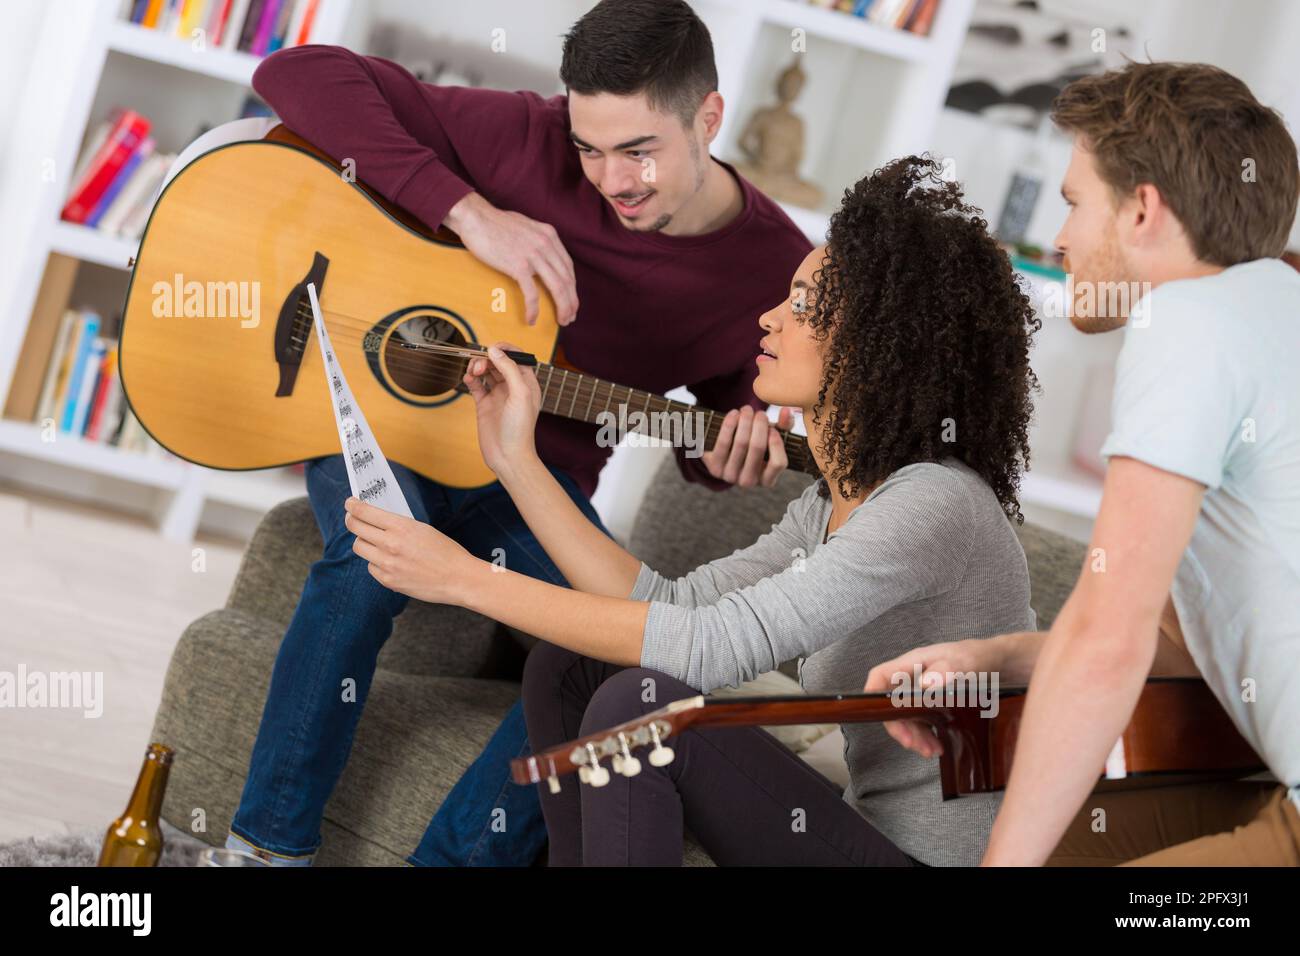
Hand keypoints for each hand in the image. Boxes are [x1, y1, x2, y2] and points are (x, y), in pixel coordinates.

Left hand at [344, 496, 476, 604]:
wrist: (458, 578)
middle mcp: (390, 544)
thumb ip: (398, 524)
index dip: (352, 506)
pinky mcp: (388, 580)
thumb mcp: (423, 529)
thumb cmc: (446, 551)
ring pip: (360, 547)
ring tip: (373, 541)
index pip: (364, 512)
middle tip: (353, 518)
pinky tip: (390, 561)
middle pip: (355, 528)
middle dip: (351, 520)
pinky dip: (376, 562)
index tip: (350, 503)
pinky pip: (371, 567)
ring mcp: (387, 564)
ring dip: (364, 542)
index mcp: (401, 527)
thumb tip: (377, 519)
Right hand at [445, 192, 577, 325]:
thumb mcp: (527, 226)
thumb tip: (542, 259)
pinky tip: (532, 319)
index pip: (568, 267)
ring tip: (561, 321)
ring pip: (557, 288)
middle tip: (570, 317)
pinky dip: (534, 309)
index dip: (573, 288)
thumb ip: (538, 241)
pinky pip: (532, 293)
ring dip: (562, 308)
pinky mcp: (518, 266)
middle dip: (571, 302)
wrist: (475, 217)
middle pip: (567, 279)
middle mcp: (546, 244)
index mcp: (549, 235)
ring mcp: (533, 255)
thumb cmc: (495, 223)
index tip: (571, 301)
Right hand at [463, 343, 541, 479]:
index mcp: (526, 383)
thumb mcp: (520, 395)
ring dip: (478, 367)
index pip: (516, 357)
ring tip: (473, 371)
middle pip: (499, 362)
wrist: (508, 456)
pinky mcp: (484, 405)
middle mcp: (512, 387)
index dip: (504, 350)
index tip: (492, 348)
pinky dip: (471, 379)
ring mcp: (498, 396)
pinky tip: (468, 379)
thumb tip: (495, 351)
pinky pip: (476, 385)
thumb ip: (509, 370)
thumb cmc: (520, 429)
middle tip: (480, 365)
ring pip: (486, 372)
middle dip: (488, 359)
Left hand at [701, 405, 792, 487]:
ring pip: (740, 443)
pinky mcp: (715, 468)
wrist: (725, 451)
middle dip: (760, 425)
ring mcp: (730, 476)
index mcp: (767, 480)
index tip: (773, 428)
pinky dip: (730, 425)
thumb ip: (784, 426)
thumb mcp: (771, 438)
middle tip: (760, 413)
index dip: (777, 443)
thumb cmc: (754, 444)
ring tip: (747, 409)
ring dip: (745, 421)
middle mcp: (749, 482)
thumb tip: (786, 411)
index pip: (778, 463)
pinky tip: (734, 414)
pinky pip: (723, 443)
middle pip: (757, 448)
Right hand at [863, 638, 1003, 758]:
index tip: (873, 716)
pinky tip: (938, 746)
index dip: (871, 694)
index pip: (881, 676)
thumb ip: (948, 670)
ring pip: (906, 718)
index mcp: (915, 664)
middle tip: (914, 744)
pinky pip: (923, 724)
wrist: (1007, 665)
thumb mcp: (968, 662)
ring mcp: (925, 693)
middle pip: (891, 704)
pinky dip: (927, 737)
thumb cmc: (984, 656)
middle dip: (898, 727)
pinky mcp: (936, 706)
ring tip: (931, 751)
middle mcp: (915, 679)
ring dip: (914, 737)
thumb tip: (925, 684)